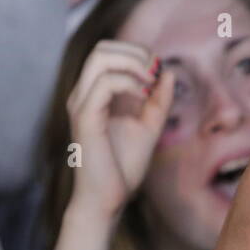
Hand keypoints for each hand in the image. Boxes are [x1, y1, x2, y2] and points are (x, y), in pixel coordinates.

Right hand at [64, 39, 175, 225]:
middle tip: (156, 72)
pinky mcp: (85, 118)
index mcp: (93, 95)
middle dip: (135, 52)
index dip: (137, 53)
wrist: (106, 201)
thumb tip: (168, 73)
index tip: (160, 74)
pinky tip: (143, 97)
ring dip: (132, 63)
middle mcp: (82, 95)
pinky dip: (129, 83)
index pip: (108, 53)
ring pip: (99, 58)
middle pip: (102, 48)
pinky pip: (105, 83)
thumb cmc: (121, 170)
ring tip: (151, 82)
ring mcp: (81, 104)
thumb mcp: (149, 129)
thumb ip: (158, 102)